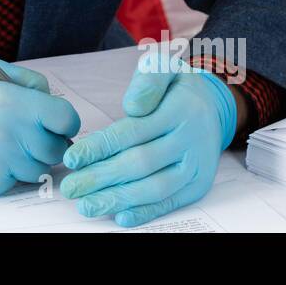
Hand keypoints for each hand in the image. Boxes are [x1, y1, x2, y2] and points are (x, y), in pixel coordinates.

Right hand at [0, 60, 80, 197]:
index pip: (65, 118)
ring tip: (0, 142)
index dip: (63, 120)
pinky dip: (8, 171)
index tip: (55, 122)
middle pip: (56, 147)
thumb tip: (55, 104)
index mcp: (9, 99)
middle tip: (25, 132)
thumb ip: (29, 82)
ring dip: (28, 158)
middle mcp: (6, 132)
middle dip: (47, 140)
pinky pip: (17, 181)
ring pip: (39, 168)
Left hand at [60, 51, 236, 226]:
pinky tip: (121, 217)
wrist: (215, 105)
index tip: (72, 158)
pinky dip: (146, 212)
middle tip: (70, 188)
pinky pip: (171, 202)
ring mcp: (197, 166)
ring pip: (155, 188)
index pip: (133, 132)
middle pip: (140, 163)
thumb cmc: (177, 88)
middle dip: (101, 178)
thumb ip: (148, 80)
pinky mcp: (199, 185)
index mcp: (181, 110)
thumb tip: (131, 106)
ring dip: (118, 199)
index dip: (100, 147)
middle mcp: (191, 140)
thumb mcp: (165, 67)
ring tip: (87, 205)